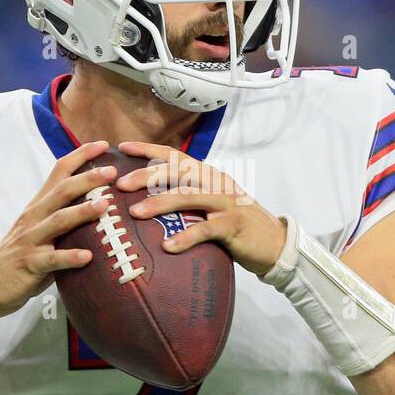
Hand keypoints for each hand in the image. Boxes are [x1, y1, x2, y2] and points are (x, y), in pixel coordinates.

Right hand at [0, 141, 116, 319]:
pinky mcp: (30, 265)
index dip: (80, 156)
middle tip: (112, 170)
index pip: (58, 172)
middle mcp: (33, 218)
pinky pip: (52, 260)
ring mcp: (30, 241)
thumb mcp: (38, 233)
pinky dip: (71, 257)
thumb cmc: (18, 260)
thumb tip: (98, 211)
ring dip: (82, 212)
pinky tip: (89, 256)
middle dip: (87, 178)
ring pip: (58, 221)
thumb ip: (62, 221)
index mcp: (37, 207)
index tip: (102, 144)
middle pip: (62, 191)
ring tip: (105, 206)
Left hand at [115, 141, 287, 276]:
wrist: (274, 242)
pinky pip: (206, 229)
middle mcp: (216, 182)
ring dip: (160, 203)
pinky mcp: (233, 224)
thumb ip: (187, 198)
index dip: (149, 149)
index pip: (175, 155)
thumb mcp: (211, 204)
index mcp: (208, 174)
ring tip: (136, 213)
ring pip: (189, 196)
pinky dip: (185, 237)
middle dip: (146, 175)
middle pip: (177, 171)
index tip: (122, 147)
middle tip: (120, 184)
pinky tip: (167, 247)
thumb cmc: (236, 224)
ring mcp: (226, 202)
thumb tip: (148, 201)